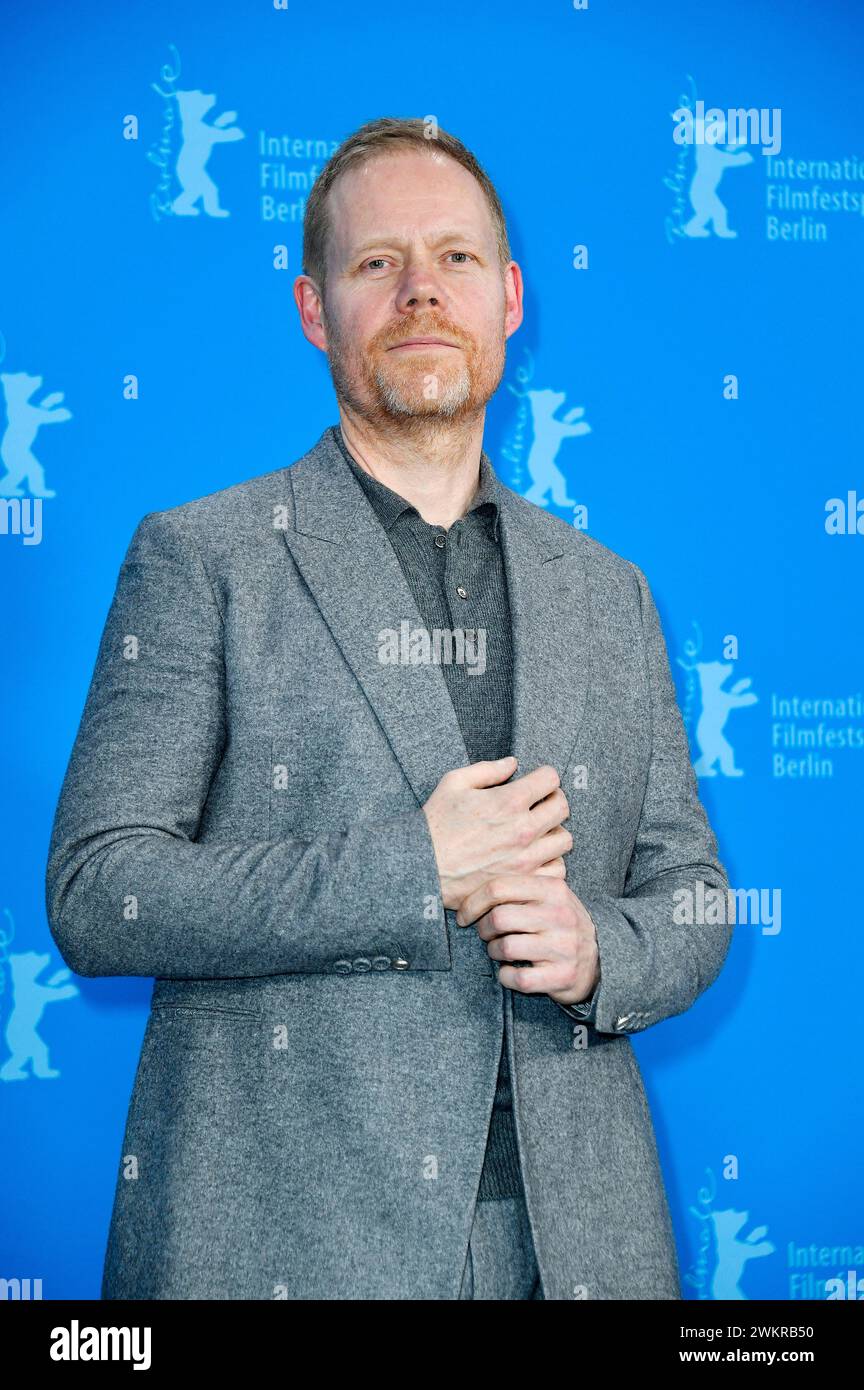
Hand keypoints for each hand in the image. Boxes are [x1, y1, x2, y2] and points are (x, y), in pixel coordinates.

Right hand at [422, 757, 571, 911]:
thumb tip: (513, 763)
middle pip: (563, 806)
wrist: (421, 868)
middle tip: (538, 805)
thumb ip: (488, 769)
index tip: (534, 783)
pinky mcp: (523, 882)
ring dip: (553, 831)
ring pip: (565, 839)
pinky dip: (550, 861)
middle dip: (552, 800)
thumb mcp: (453, 783)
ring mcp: (526, 858)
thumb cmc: (435, 824)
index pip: (551, 778)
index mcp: (508, 801)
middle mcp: (523, 829)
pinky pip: (556, 869)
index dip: (543, 776)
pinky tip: (534, 856)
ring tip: (537, 832)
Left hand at [455, 874, 599, 1008]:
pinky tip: (509, 971)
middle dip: (483, 929)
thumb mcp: (548, 896)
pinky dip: (505, 977)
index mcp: (553, 889)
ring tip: (499, 950)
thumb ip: (518, 887)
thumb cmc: (560, 923)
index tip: (465, 915)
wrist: (600, 957)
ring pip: (506, 948)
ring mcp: (563, 946)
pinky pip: (518, 978)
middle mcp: (560, 915)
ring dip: (494, 952)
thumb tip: (470, 887)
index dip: (472, 902)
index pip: (499, 887)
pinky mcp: (562, 976)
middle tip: (485, 934)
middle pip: (499, 918)